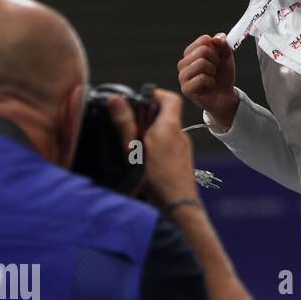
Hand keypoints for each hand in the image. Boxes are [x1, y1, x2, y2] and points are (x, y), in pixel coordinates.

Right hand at [129, 89, 198, 207]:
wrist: (178, 204)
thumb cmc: (155, 178)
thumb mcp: (133, 149)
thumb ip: (125, 123)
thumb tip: (116, 99)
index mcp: (170, 126)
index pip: (170, 98)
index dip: (154, 94)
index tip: (138, 99)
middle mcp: (180, 134)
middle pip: (166, 114)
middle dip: (147, 116)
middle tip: (129, 126)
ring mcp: (184, 148)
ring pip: (167, 131)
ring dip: (151, 133)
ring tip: (134, 146)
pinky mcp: (183, 160)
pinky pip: (169, 145)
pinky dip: (157, 146)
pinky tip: (145, 160)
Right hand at [179, 33, 238, 128]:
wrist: (226, 96)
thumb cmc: (222, 76)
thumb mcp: (226, 57)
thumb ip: (223, 45)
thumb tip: (217, 38)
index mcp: (190, 53)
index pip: (204, 40)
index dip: (217, 49)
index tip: (218, 58)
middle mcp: (183, 64)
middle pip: (203, 50)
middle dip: (215, 60)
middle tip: (215, 70)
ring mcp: (182, 77)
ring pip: (201, 63)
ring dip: (213, 71)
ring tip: (211, 78)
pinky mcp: (186, 89)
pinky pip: (202, 78)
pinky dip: (211, 82)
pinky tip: (208, 86)